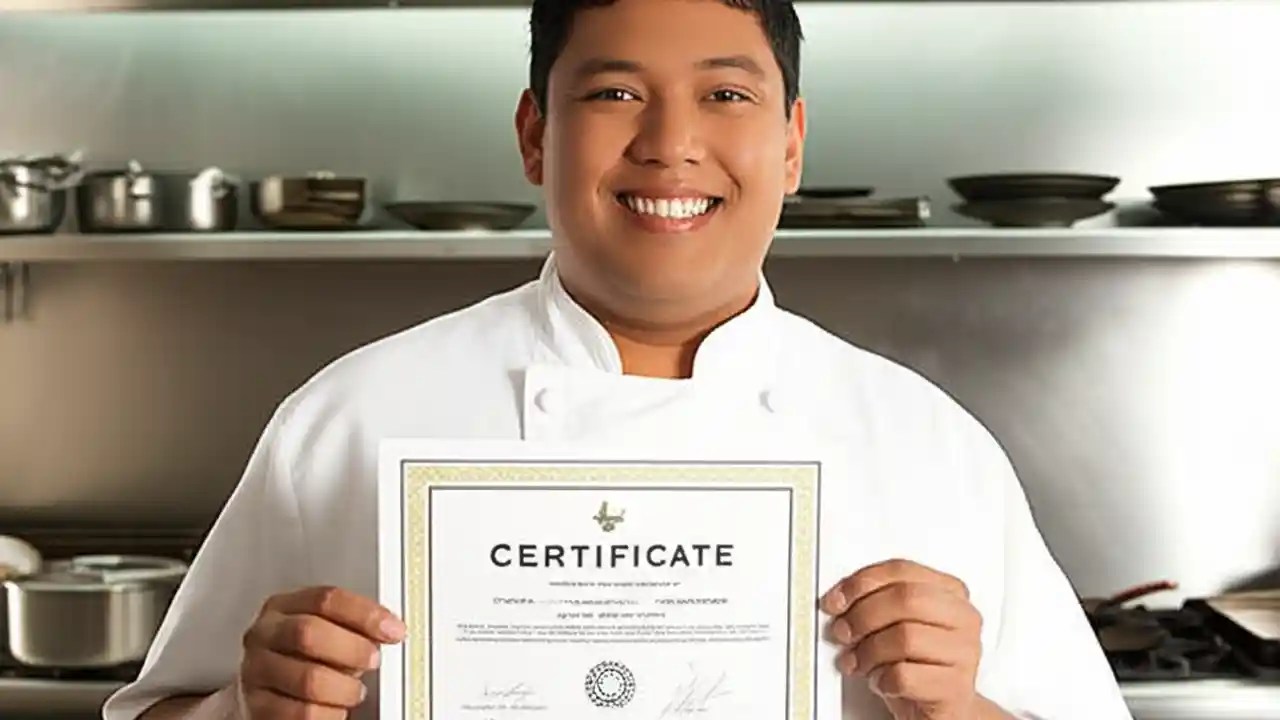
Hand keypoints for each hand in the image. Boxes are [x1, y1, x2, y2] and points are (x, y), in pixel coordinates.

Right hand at [239, 586, 405, 718]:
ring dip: (343, 688)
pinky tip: (337, 709)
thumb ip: (352, 625)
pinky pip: (302, 714)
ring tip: (355, 691)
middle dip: (352, 649)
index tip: (392, 629)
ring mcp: (256, 672)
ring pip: (308, 679)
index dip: (364, 614)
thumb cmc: (303, 657)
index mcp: (284, 607)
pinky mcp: (257, 708)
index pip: (325, 600)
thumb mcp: (325, 630)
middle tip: (373, 661)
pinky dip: (330, 714)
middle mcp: (265, 636)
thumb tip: (390, 629)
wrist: (267, 691)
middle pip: (309, 633)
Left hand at [821, 559, 985, 719]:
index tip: (836, 600)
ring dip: (869, 652)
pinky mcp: (955, 689)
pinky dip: (882, 679)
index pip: (903, 571)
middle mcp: (964, 619)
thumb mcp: (898, 622)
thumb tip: (839, 600)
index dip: (862, 582)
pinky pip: (905, 676)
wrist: (942, 708)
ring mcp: (965, 654)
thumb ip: (877, 602)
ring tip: (860, 663)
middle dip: (863, 615)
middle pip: (906, 600)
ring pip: (905, 637)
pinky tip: (880, 681)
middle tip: (843, 632)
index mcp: (950, 592)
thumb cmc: (917, 662)